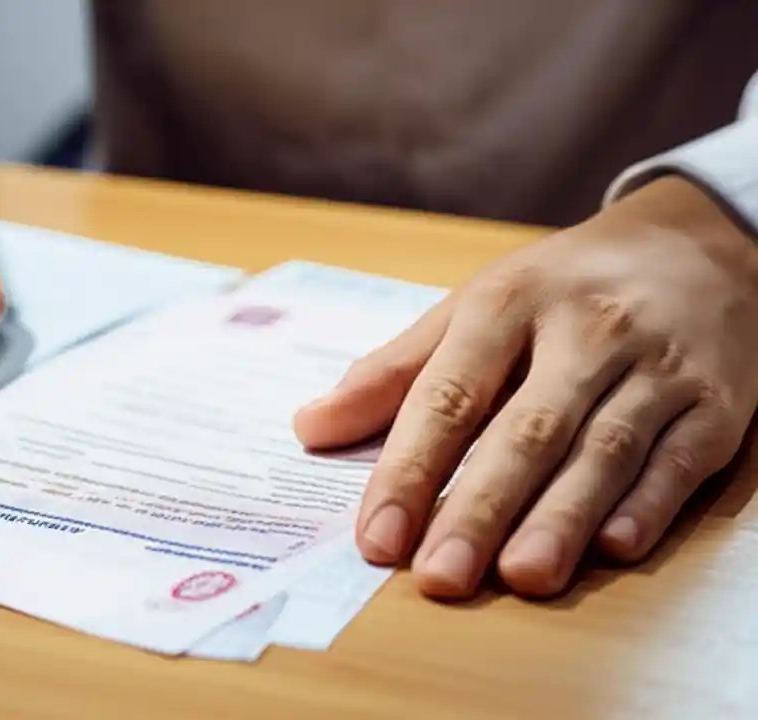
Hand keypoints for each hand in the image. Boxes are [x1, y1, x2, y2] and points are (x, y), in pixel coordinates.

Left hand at [294, 176, 757, 598]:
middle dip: (480, 507)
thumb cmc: (559, 289)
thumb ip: (393, 370)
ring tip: (521, 577)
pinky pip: (682, 457)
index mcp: (507, 304)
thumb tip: (310, 428)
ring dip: (562, 516)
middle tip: (439, 576)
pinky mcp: (718, 402)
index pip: (448, 396)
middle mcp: (584, 331)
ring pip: (605, 448)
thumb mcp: (473, 307)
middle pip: (526, 429)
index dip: (409, 469)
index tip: (376, 538)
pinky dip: (651, 502)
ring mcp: (656, 366)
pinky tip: (615, 547)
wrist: (698, 243)